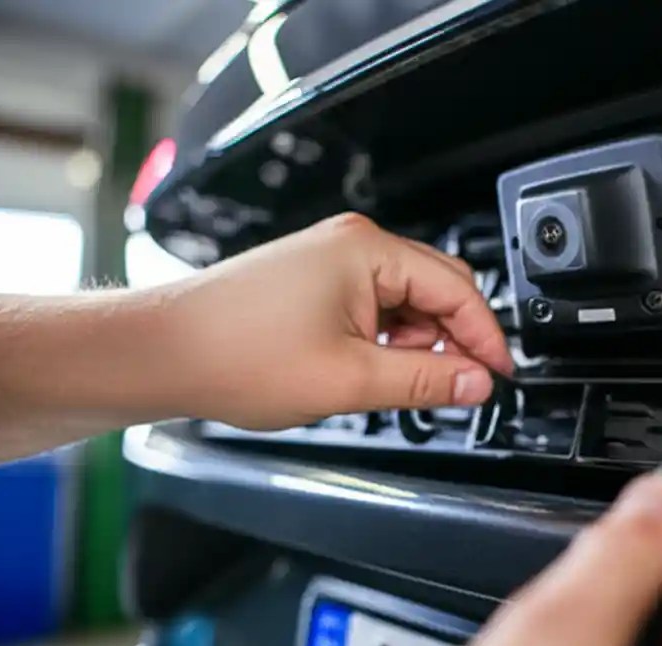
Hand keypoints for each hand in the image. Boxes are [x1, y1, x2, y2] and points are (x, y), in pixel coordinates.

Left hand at [160, 213, 513, 428]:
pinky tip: (365, 369)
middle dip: (451, 340)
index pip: (458, 289)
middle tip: (457, 387)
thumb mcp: (349, 379)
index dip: (484, 338)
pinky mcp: (314, 278)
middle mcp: (351, 243)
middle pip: (436, 289)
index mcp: (368, 250)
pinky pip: (373, 304)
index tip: (498, 375)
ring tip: (389, 383)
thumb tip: (476, 382)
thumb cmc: (235, 353)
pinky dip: (383, 338)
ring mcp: (330, 258)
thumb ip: (425, 380)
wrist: (162, 353)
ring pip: (404, 300)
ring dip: (414, 343)